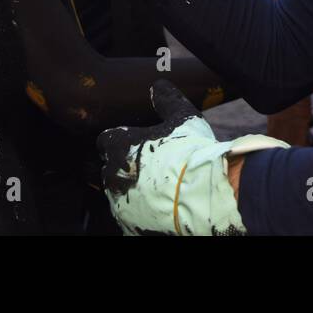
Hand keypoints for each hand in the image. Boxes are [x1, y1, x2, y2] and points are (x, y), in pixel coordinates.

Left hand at [97, 80, 287, 235]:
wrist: (206, 196)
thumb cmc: (193, 154)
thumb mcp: (183, 117)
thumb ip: (166, 100)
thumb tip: (158, 85)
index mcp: (119, 147)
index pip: (105, 141)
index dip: (120, 142)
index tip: (135, 146)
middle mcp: (113, 176)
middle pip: (109, 170)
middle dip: (124, 168)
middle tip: (149, 169)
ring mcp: (120, 204)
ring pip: (117, 196)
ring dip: (130, 192)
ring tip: (156, 191)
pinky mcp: (130, 227)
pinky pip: (128, 220)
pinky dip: (139, 215)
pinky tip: (158, 210)